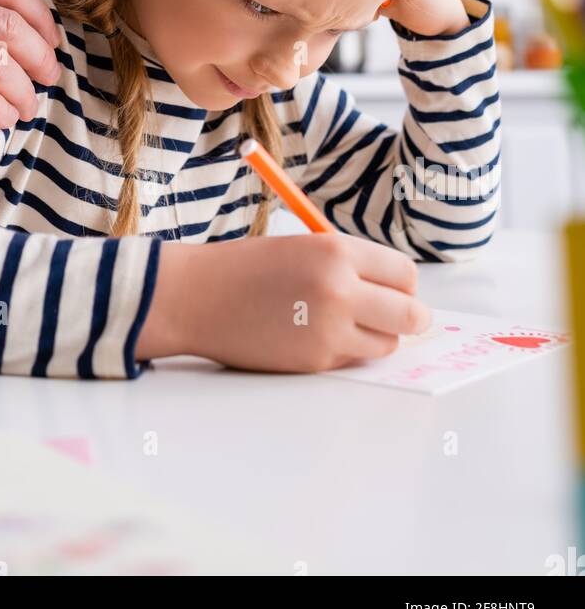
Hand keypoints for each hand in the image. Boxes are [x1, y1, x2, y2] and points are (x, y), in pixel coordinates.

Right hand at [137, 230, 431, 372]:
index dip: (403, 285)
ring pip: (387, 343)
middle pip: (410, 314)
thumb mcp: (305, 247)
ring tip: (347, 324)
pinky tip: (316, 336)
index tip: (396, 291)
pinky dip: (346, 352)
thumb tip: (399, 294)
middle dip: (409, 317)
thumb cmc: (248, 267)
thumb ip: (350, 266)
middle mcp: (339, 289)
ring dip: (377, 337)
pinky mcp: (315, 361)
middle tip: (398, 317)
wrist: (197, 296)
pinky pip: (353, 360)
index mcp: (337, 251)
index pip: (405, 274)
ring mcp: (328, 329)